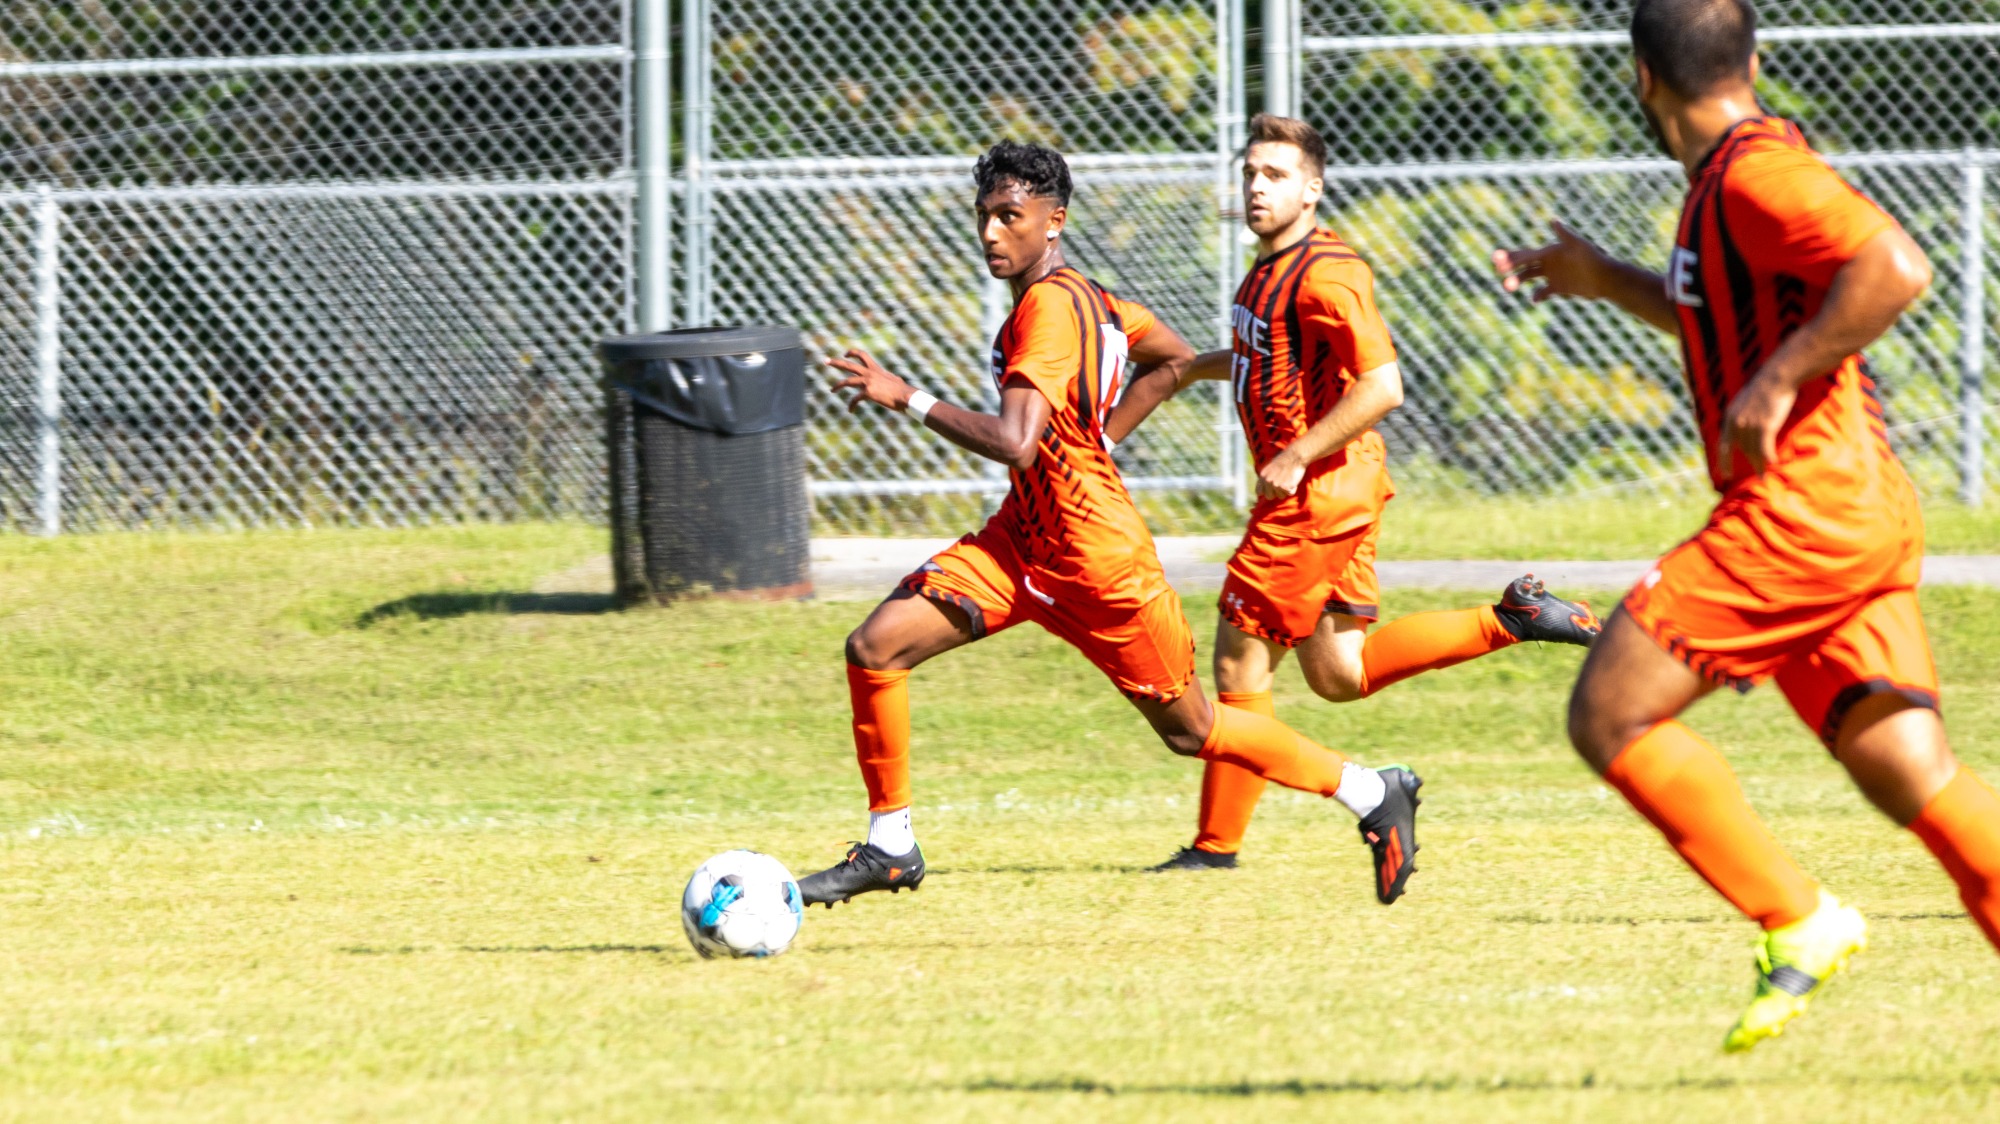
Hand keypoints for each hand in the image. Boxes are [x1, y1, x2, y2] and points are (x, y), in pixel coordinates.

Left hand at [826, 348, 911, 413]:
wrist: (905, 396)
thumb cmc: (903, 391)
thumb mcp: (895, 380)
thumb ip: (891, 379)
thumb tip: (896, 380)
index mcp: (876, 369)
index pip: (862, 355)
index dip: (852, 353)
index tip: (845, 353)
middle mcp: (870, 373)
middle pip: (849, 365)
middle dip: (836, 362)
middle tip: (825, 361)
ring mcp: (868, 382)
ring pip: (847, 381)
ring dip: (837, 385)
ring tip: (831, 390)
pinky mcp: (868, 392)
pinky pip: (855, 399)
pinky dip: (852, 405)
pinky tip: (851, 410)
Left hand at [1255, 448, 1307, 500]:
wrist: (1295, 455)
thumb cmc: (1284, 460)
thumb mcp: (1270, 467)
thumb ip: (1266, 478)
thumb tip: (1264, 489)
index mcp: (1262, 476)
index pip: (1259, 492)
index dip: (1266, 491)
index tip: (1271, 489)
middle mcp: (1267, 481)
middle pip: (1269, 496)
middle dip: (1276, 492)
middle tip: (1283, 483)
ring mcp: (1276, 485)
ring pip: (1281, 496)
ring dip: (1286, 490)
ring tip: (1289, 479)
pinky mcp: (1285, 487)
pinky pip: (1290, 493)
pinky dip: (1293, 488)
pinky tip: (1293, 480)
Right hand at [1492, 220, 1610, 303]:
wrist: (1606, 278)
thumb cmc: (1593, 259)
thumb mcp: (1579, 246)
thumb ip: (1565, 235)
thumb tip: (1554, 220)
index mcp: (1551, 252)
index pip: (1527, 254)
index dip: (1513, 257)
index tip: (1499, 261)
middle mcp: (1549, 263)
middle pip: (1524, 265)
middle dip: (1510, 267)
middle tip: (1498, 270)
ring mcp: (1552, 275)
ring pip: (1529, 277)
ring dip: (1517, 281)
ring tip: (1507, 287)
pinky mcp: (1558, 288)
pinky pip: (1543, 292)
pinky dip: (1537, 295)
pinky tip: (1535, 298)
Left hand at [1722, 370, 1796, 473]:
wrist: (1777, 377)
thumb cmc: (1765, 389)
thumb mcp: (1745, 403)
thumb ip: (1742, 417)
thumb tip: (1744, 431)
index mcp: (1730, 418)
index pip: (1723, 445)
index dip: (1724, 461)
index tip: (1725, 475)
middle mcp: (1737, 423)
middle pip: (1744, 449)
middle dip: (1751, 463)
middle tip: (1759, 474)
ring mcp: (1750, 425)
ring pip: (1754, 451)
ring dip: (1760, 464)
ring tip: (1764, 475)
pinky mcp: (1765, 425)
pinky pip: (1765, 448)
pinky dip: (1768, 457)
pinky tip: (1773, 463)